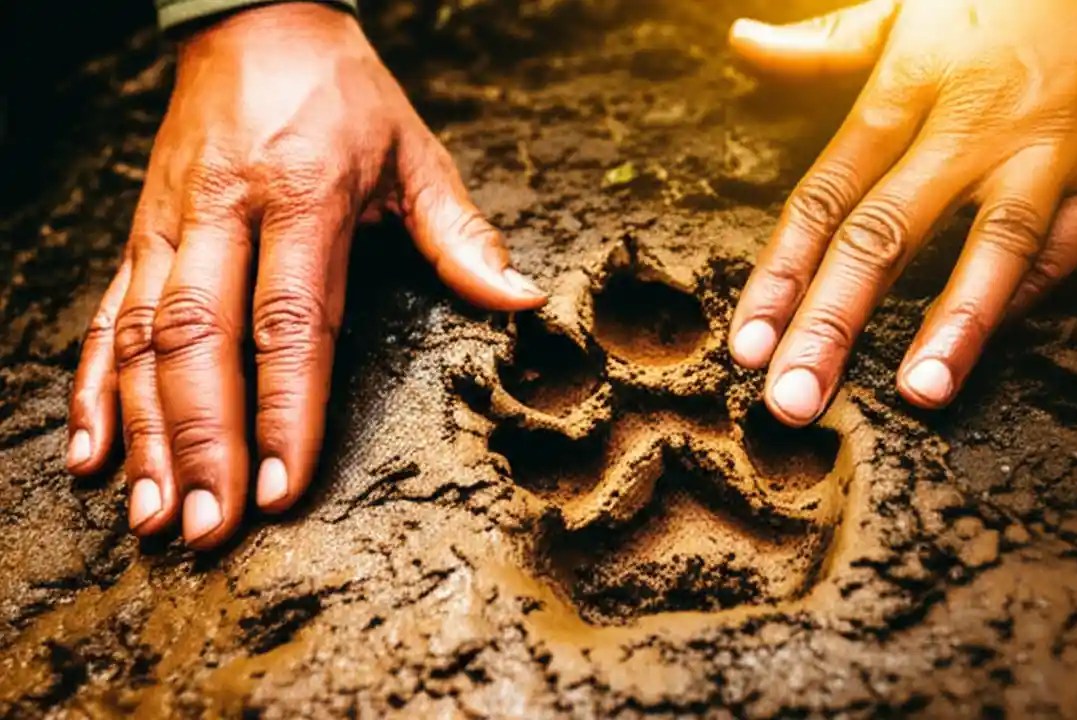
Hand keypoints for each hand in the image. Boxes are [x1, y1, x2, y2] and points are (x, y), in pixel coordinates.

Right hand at [65, 3, 546, 548]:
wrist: (256, 19)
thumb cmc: (345, 93)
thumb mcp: (416, 152)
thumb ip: (461, 234)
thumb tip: (521, 300)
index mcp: (301, 197)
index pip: (290, 322)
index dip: (284, 409)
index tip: (283, 487)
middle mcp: (223, 215)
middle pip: (200, 343)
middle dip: (202, 444)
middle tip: (206, 529)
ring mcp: (169, 226)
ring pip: (143, 340)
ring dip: (143, 433)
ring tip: (152, 515)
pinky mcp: (140, 233)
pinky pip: (105, 316)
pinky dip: (90, 387)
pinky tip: (89, 451)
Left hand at [726, 0, 1076, 424]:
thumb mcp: (908, 6)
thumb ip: (825, 45)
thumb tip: (742, 44)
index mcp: (907, 86)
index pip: (826, 194)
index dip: (781, 274)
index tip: (747, 346)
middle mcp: (969, 124)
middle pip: (886, 232)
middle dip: (832, 322)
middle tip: (795, 398)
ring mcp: (1046, 151)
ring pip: (994, 244)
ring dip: (952, 324)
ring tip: (917, 394)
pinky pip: (1063, 248)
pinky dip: (1024, 299)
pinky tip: (981, 350)